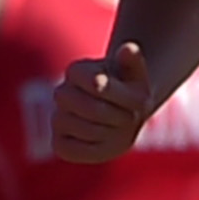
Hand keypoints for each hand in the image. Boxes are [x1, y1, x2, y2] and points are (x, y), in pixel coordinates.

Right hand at [52, 42, 152, 163]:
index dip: (125, 96)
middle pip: (93, 109)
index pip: (99, 85)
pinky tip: (108, 140)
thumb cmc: (130, 90)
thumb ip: (133, 60)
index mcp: (77, 70)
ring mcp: (57, 119)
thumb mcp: (138, 74)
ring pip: (86, 130)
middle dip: (121, 116)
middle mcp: (62, 93)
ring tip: (121, 127)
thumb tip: (127, 49)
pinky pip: (75, 150)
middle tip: (133, 117)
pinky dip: (98, 148)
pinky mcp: (59, 143)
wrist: (124, 112)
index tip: (140, 100)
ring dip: (113, 132)